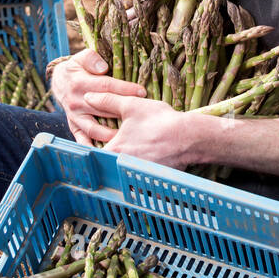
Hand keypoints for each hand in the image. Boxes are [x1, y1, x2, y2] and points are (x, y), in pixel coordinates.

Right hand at [49, 48, 145, 146]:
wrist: (59, 81)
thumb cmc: (77, 68)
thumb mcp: (81, 57)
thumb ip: (91, 59)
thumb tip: (103, 68)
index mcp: (80, 83)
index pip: (107, 87)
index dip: (125, 89)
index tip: (142, 92)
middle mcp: (77, 102)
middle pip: (104, 109)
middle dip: (123, 113)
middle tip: (141, 116)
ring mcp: (74, 116)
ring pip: (93, 128)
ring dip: (110, 135)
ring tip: (126, 138)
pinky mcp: (73, 125)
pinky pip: (82, 139)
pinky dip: (92, 147)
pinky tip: (105, 153)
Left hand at [88, 92, 203, 169]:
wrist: (190, 138)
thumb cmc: (161, 121)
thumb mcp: (132, 105)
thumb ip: (107, 100)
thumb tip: (88, 96)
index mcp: (114, 150)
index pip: (93, 153)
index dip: (95, 145)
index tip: (101, 139)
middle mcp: (123, 167)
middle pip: (109, 165)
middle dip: (111, 156)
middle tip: (122, 145)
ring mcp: (138, 176)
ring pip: (124, 172)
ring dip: (126, 164)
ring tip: (137, 151)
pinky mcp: (151, 181)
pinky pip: (140, 180)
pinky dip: (141, 172)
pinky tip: (150, 159)